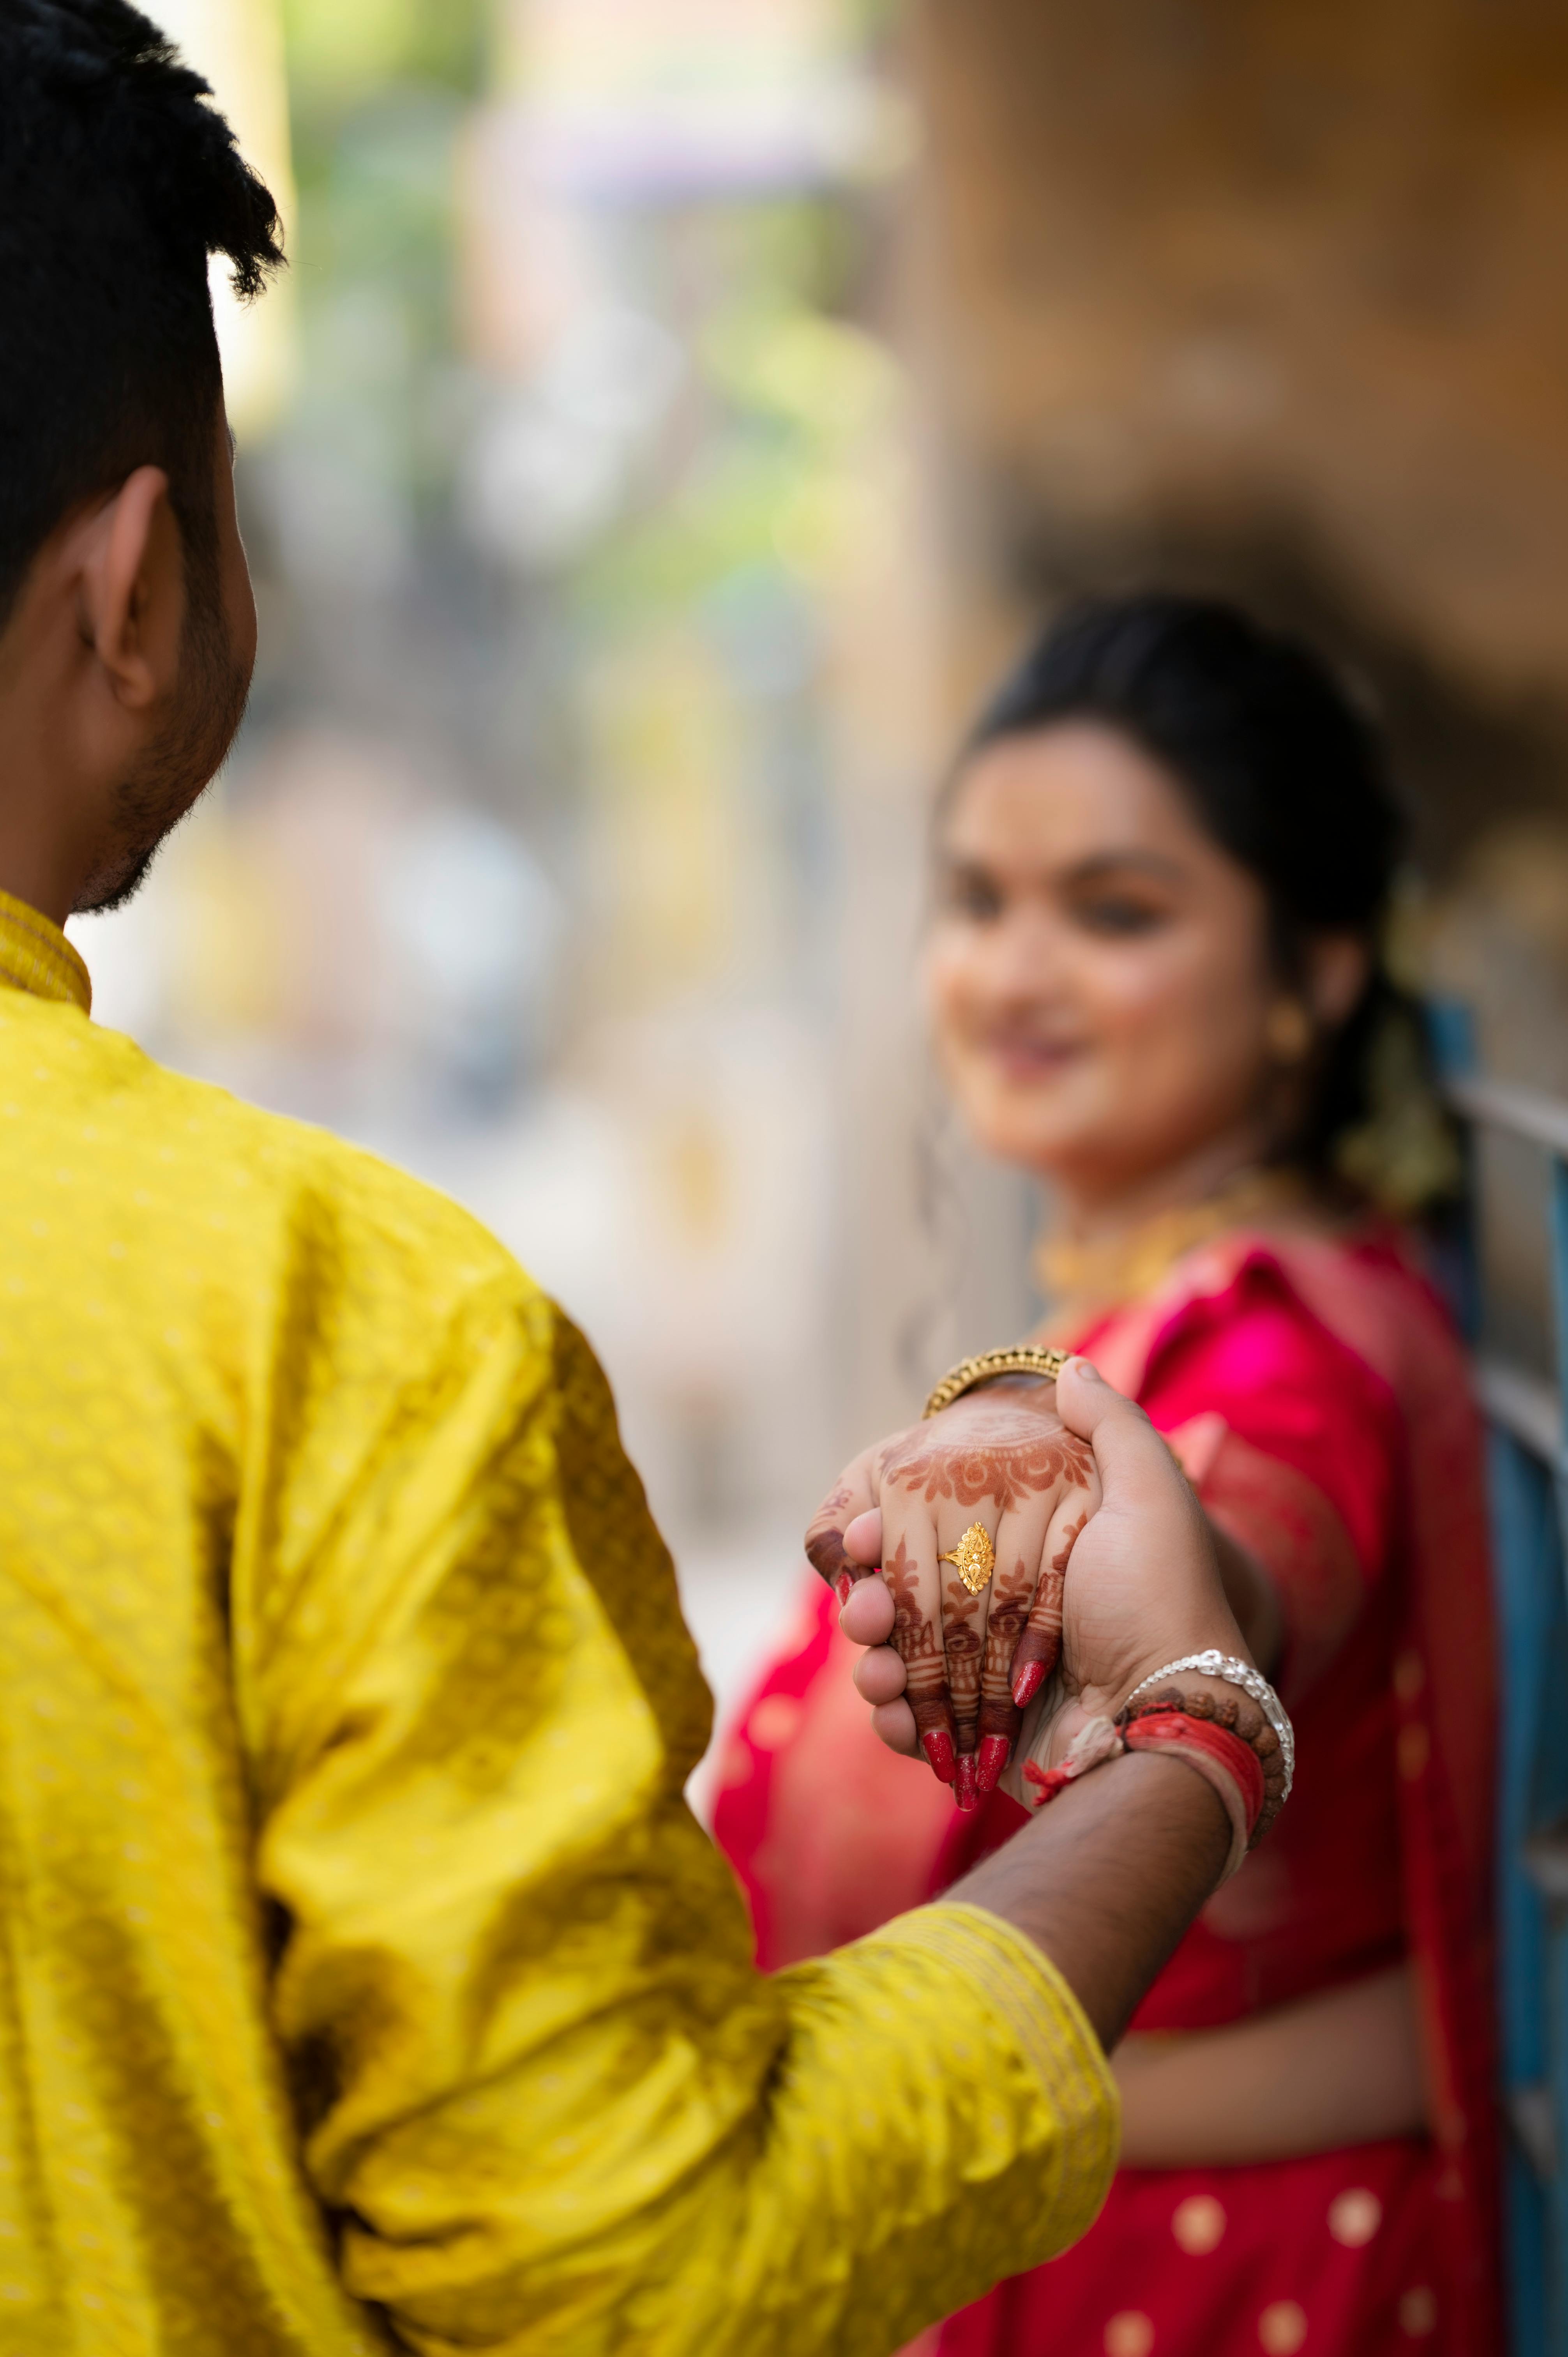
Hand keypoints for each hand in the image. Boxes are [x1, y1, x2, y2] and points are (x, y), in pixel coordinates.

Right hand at [840, 1360, 1246, 1783]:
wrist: (1171, 1711)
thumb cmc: (1161, 1599)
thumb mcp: (1152, 1495)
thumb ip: (1112, 1427)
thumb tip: (1070, 1369)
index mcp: (1026, 1555)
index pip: (931, 1536)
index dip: (887, 1537)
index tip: (865, 1540)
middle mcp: (1003, 1614)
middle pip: (903, 1600)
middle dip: (872, 1605)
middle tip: (864, 1610)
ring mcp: (987, 1679)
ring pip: (897, 1662)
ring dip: (876, 1663)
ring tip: (880, 1670)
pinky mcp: (979, 1736)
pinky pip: (913, 1724)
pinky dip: (896, 1720)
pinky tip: (900, 1714)